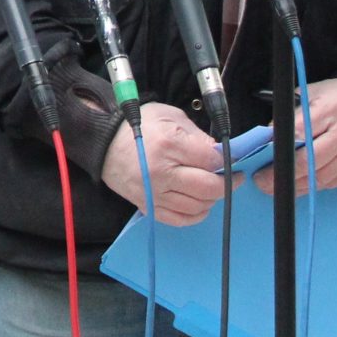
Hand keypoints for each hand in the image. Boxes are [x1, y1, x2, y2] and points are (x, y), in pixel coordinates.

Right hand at [100, 102, 230, 226]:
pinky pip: (180, 220)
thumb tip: (221, 154)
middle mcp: (162, 172)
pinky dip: (196, 214)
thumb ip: (197, 135)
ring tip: (213, 187)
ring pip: (198, 206)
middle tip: (233, 178)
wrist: (103, 142)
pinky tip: (200, 204)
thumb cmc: (138, 125)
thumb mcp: (170, 117)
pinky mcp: (148, 207)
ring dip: (212, 199)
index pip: (212, 160)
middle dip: (227, 183)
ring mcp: (154, 193)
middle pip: (209, 188)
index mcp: (169, 144)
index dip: (227, 160)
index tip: (233, 160)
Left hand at [255, 77, 336, 195]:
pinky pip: (333, 183)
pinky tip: (300, 185)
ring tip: (276, 186)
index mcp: (333, 109)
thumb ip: (293, 113)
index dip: (277, 149)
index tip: (261, 158)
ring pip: (320, 178)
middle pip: (309, 162)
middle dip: (282, 175)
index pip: (299, 134)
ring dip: (296, 185)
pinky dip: (314, 185)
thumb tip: (270, 136)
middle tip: (262, 181)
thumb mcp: (316, 93)